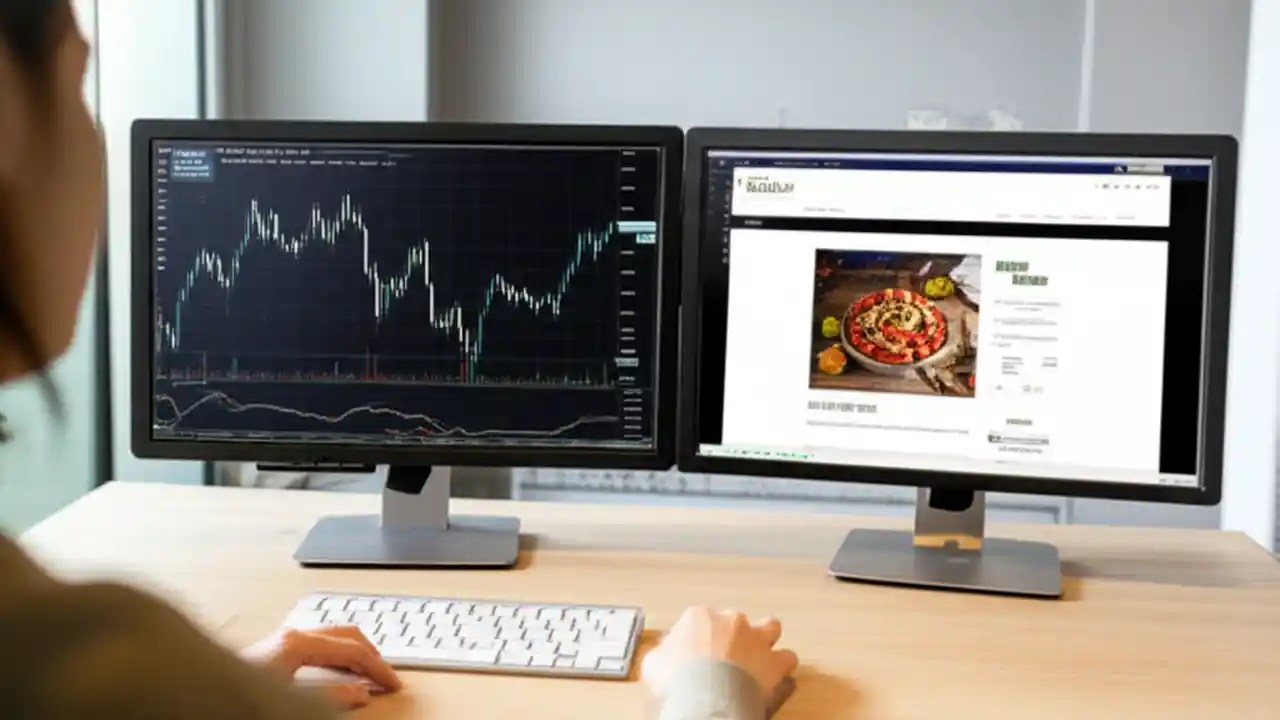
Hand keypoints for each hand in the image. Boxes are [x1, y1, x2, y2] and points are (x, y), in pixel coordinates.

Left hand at [244, 626, 401, 708]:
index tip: (393, 683)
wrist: (198, 693)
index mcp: (297, 642)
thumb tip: (360, 693)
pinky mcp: (275, 649)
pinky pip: (318, 645)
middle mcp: (291, 634)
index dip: (377, 667)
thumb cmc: (236, 697)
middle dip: (371, 653)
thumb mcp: (291, 698)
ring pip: (332, 636)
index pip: (352, 649)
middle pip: (346, 633)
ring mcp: (282, 639)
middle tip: (386, 675)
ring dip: (354, 652)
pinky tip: (339, 671)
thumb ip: (329, 697)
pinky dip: (337, 656)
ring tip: (368, 671)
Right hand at [642, 606, 798, 699]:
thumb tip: (662, 655)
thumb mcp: (654, 662)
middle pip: (736, 619)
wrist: (706, 695)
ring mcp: (756, 639)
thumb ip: (663, 652)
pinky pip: (787, 658)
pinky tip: (775, 675)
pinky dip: (782, 666)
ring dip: (765, 640)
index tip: (695, 650)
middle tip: (726, 653)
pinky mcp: (774, 661)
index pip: (700, 617)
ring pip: (770, 628)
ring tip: (759, 656)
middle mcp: (731, 621)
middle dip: (733, 633)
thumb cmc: (678, 677)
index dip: (698, 635)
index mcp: (700, 616)